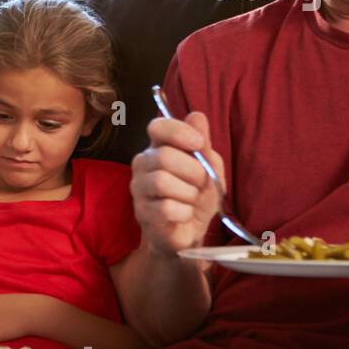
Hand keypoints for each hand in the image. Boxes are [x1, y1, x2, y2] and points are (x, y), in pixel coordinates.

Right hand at [131, 111, 223, 254]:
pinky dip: (185, 212)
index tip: (199, 144)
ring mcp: (138, 188)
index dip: (179, 132)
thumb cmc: (197, 196)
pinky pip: (165, 208)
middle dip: (194, 171)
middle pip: (164, 156)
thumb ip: (203, 144)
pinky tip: (185, 215)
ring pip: (161, 182)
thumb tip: (197, 116)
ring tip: (192, 200)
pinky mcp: (142, 213)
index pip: (157, 127)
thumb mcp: (209, 168)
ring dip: (189, 193)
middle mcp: (143, 164)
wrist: (190, 232)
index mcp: (159, 147)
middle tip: (202, 183)